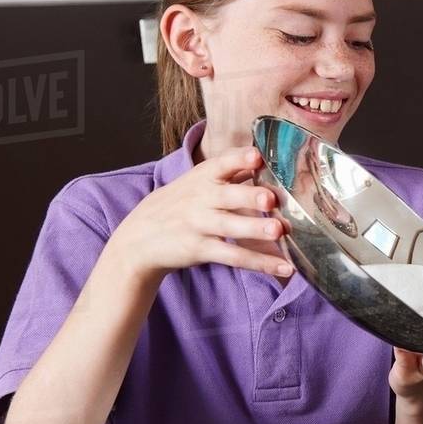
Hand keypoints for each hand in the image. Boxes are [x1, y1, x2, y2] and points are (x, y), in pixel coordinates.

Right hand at [108, 146, 294, 281]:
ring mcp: (199, 225)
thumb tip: (263, 157)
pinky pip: (234, 256)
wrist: (137, 239)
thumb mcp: (196, 181)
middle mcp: (200, 199)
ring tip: (279, 231)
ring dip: (255, 229)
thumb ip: (229, 171)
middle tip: (271, 199)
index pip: (221, 164)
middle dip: (249, 196)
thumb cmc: (179, 204)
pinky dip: (260, 262)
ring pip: (230, 227)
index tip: (257, 156)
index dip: (238, 159)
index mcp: (202, 178)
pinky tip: (285, 266)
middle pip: (227, 196)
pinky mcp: (200, 250)